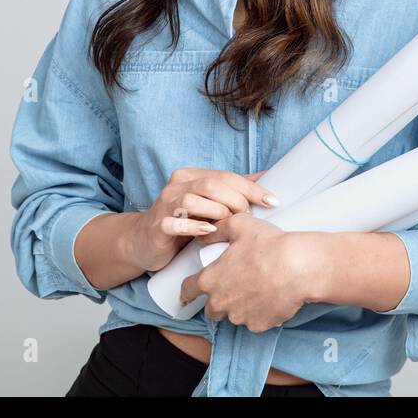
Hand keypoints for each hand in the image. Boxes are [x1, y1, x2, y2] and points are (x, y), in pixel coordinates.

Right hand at [127, 167, 275, 272]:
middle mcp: (177, 185)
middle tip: (247, 218)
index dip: (251, 188)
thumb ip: (233, 189)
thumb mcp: (208, 203)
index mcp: (191, 175)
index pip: (225, 175)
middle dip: (236, 202)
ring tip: (229, 226)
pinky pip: (176, 223)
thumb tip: (266, 176)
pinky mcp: (158, 226)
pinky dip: (195, 227)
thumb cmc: (183, 222)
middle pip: (212, 185)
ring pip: (193, 200)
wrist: (145, 242)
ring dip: (217, 213)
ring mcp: (165, 205)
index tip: (272, 201)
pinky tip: (209, 232)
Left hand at [178, 214, 317, 332]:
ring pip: (234, 315)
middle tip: (232, 286)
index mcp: (211, 280)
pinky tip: (269, 298)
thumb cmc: (268, 244)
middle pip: (211, 309)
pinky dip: (259, 313)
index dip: (187, 290)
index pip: (188, 290)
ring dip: (239, 307)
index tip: (188, 293)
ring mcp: (240, 317)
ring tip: (256, 289)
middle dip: (218, 300)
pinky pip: (254, 322)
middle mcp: (221, 303)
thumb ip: (216, 230)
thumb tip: (203, 234)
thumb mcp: (238, 225)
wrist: (299, 267)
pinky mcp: (259, 326)